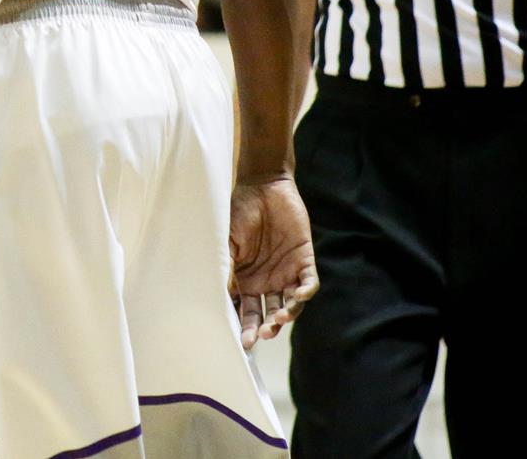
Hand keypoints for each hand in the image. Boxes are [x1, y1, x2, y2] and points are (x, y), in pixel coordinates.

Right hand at [229, 177, 319, 348]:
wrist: (263, 186)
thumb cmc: (239, 210)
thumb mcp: (226, 239)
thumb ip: (225, 265)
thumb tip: (217, 294)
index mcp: (245, 279)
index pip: (245, 309)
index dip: (244, 326)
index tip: (242, 340)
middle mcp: (266, 280)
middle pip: (267, 313)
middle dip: (264, 327)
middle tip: (261, 336)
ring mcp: (286, 272)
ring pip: (289, 304)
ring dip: (286, 315)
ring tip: (279, 318)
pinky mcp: (304, 259)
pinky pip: (308, 283)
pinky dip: (305, 292)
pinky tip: (299, 296)